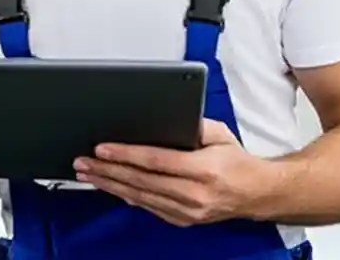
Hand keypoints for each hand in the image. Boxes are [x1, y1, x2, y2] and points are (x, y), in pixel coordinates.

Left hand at [73, 119, 277, 226]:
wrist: (258, 194)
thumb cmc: (236, 160)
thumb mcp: (218, 133)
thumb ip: (191, 125)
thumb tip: (161, 118)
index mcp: (204, 169)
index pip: (155, 161)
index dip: (125, 155)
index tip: (102, 149)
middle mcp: (195, 194)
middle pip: (141, 181)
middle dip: (107, 171)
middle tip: (82, 162)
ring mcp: (189, 211)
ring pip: (140, 197)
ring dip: (110, 185)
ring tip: (87, 174)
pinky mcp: (184, 220)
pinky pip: (148, 208)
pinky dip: (127, 196)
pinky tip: (110, 187)